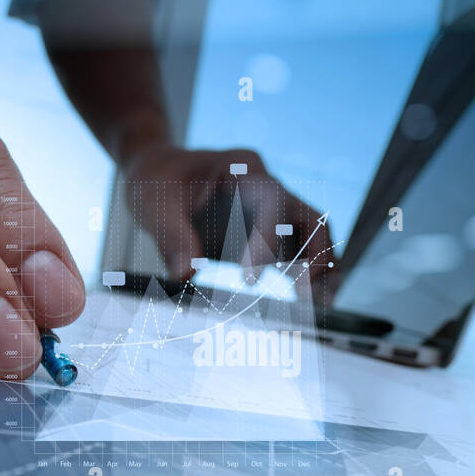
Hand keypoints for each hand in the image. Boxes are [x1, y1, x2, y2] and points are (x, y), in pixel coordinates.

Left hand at [121, 145, 336, 301]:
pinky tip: (303, 305)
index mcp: (243, 169)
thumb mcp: (154, 203)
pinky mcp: (266, 235)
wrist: (159, 174)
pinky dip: (305, 277)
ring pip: (313, 237)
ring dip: (320, 270)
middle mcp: (267, 188)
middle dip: (316, 255)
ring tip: (319, 306)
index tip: (250, 280)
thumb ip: (171, 235)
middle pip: (310, 218)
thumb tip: (184, 275)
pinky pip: (298, 254)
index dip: (268, 239)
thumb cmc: (157, 181)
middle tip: (310, 296)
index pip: (273, 200)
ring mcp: (271, 212)